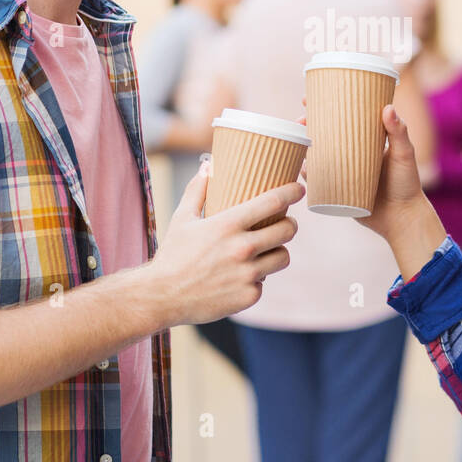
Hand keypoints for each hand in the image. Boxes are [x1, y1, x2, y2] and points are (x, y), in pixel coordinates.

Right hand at [150, 164, 302, 324]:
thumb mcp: (182, 218)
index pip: (272, 202)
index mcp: (228, 225)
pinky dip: (257, 277)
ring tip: (267, 249)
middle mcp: (242, 248)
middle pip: (287, 230)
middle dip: (290, 224)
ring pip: (283, 256)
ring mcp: (248, 274)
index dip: (291, 192)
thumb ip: (198, 190)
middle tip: (285, 223)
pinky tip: (244, 275)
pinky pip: (265, 281)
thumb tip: (208, 164)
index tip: (299, 188)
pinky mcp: (249, 296)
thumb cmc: (173, 254)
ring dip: (278, 251)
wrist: (162, 296)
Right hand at [299, 100, 443, 278]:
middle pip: (326, 133)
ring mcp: (345, 171)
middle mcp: (353, 153)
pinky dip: (307, 173)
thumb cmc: (407, 184)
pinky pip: (319, 179)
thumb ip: (398, 132)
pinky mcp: (339, 190)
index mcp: (367, 139)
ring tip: (297, 142)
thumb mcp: (404, 154)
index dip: (327, 105)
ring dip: (304, 146)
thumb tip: (387, 107)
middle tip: (300, 120)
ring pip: (319, 155)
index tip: (310, 97)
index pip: (345, 116)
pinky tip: (299, 167)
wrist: (402, 220)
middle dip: (309, 125)